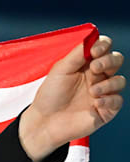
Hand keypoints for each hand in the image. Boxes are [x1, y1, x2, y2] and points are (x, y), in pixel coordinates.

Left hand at [20, 33, 123, 160]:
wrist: (45, 122)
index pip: (104, 48)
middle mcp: (97, 76)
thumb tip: (92, 37)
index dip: (103, 45)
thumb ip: (77, 54)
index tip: (95, 51)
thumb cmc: (50, 95)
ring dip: (108, 83)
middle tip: (95, 68)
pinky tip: (96, 103)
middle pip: (116, 60)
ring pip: (120, 81)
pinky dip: (109, 100)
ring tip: (92, 91)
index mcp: (87, 64)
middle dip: (109, 61)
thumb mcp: (60, 70)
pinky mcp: (106, 110)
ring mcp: (103, 92)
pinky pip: (118, 101)